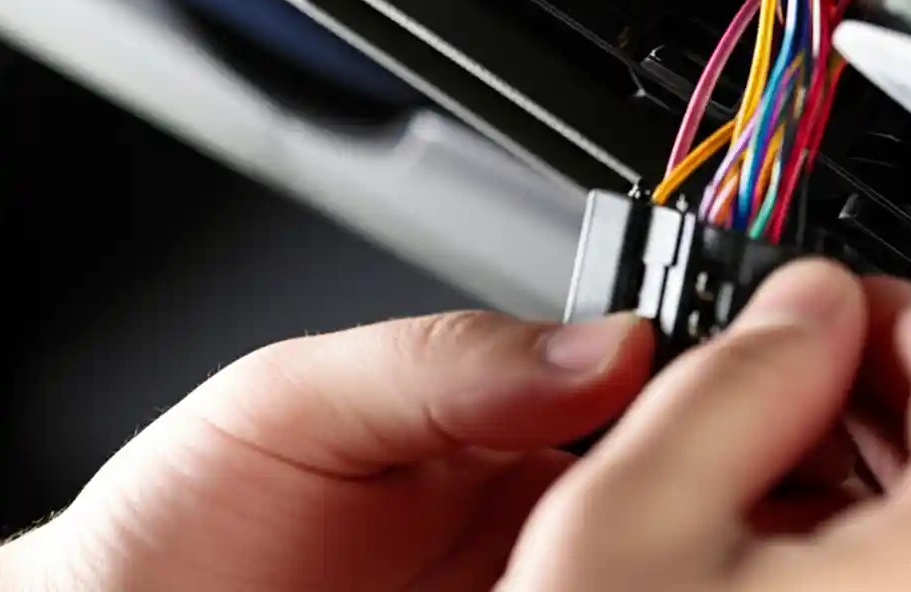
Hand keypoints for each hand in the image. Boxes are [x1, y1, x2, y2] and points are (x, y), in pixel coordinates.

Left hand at [0, 311, 653, 590]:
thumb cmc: (186, 522)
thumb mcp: (299, 397)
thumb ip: (448, 360)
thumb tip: (608, 342)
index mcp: (510, 423)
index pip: (648, 398)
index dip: (697, 403)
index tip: (725, 417)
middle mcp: (540, 517)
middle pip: (671, 499)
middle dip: (698, 503)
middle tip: (679, 516)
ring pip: (649, 577)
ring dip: (666, 572)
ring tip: (637, 571)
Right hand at [501, 261, 910, 591]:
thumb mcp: (635, 514)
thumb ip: (730, 373)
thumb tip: (797, 300)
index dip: (879, 303)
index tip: (806, 303)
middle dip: (848, 384)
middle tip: (751, 380)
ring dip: (843, 468)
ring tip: (729, 478)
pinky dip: (854, 546)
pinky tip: (754, 555)